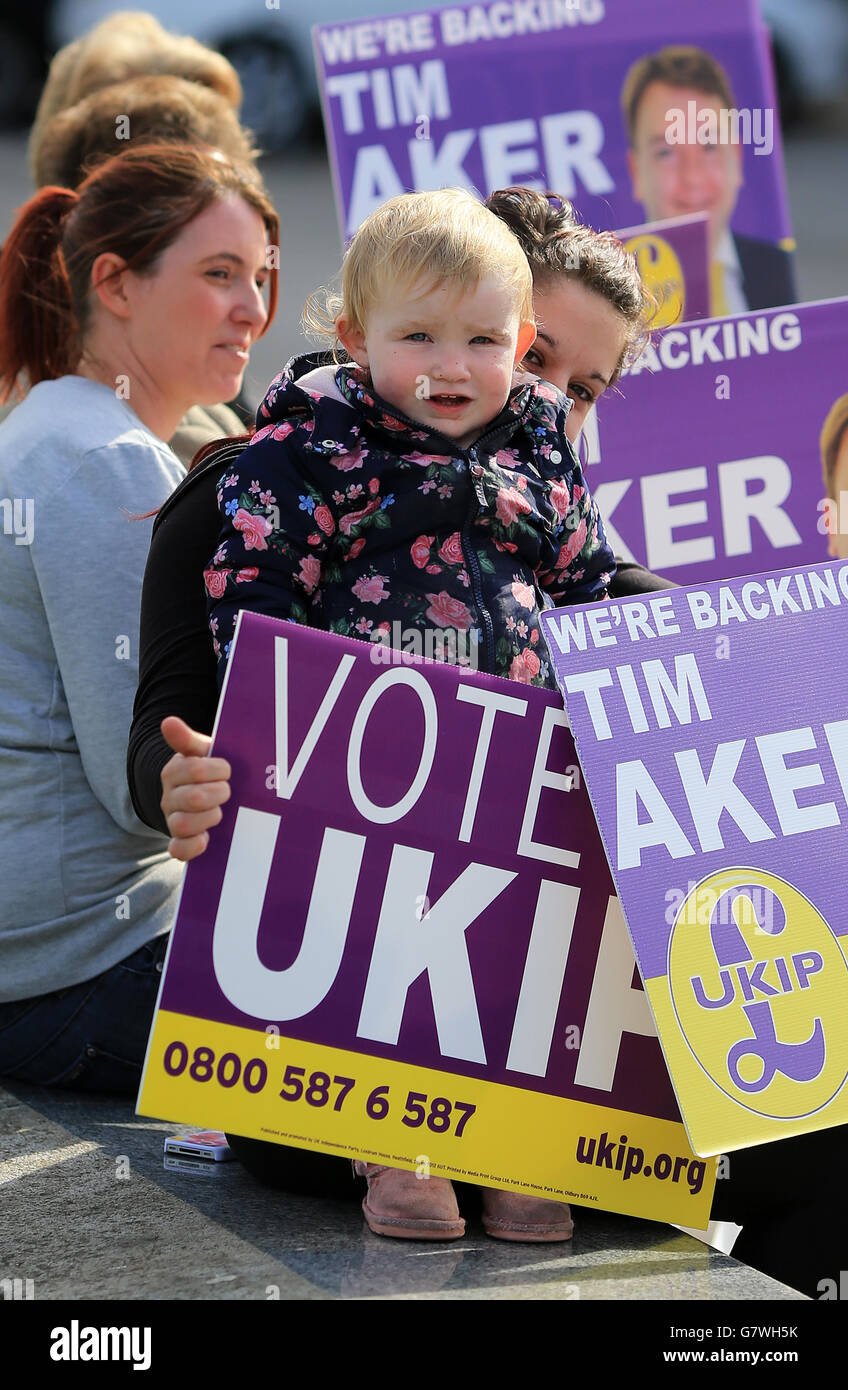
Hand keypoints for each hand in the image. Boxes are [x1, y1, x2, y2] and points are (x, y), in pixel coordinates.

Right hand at [160, 716, 230, 861]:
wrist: (209, 795)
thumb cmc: (209, 771)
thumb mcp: (202, 753)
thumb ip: (187, 739)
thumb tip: (168, 722)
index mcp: (174, 772)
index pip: (194, 769)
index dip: (217, 769)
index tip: (227, 769)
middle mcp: (169, 797)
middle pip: (192, 798)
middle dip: (218, 794)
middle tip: (227, 791)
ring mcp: (172, 820)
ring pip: (182, 824)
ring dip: (208, 818)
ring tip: (220, 812)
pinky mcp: (179, 842)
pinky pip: (177, 850)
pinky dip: (192, 846)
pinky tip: (206, 838)